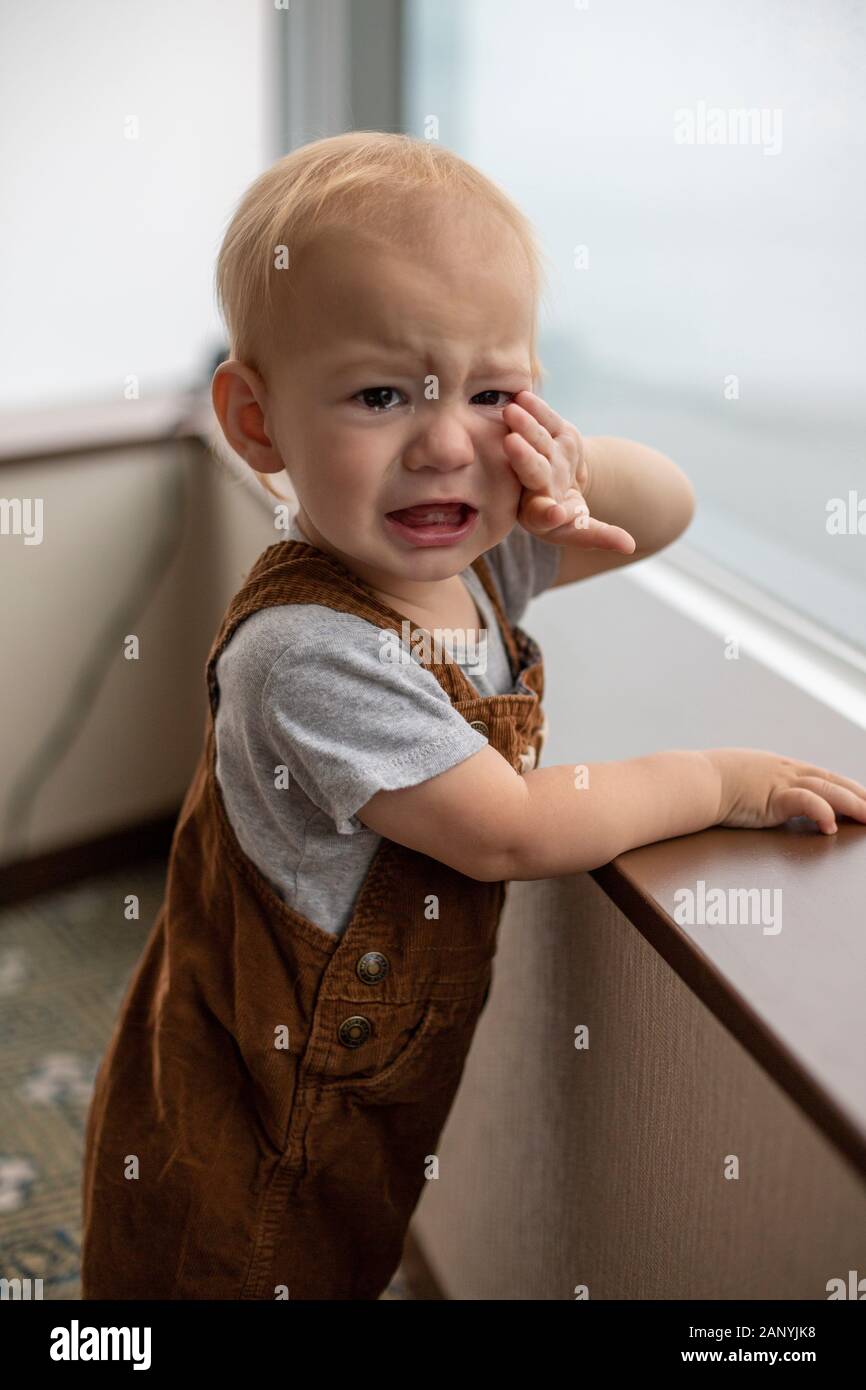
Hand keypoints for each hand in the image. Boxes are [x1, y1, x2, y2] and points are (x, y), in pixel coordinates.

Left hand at [502, 389, 635, 551]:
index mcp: (539, 515)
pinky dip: (534, 408)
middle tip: (512, 444)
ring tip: (514, 411)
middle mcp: (532, 485)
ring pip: (532, 442)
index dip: (548, 515)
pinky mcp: (545, 436)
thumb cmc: (569, 515)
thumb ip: (603, 536)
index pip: (543, 516)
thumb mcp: (584, 529)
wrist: (562, 485)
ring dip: (524, 425)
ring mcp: (537, 458)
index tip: (554, 514)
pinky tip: (524, 395)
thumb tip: (629, 547)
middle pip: (531, 472)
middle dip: (523, 458)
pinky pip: (539, 421)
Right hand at [705, 747, 865, 833]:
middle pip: (834, 781)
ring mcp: (781, 782)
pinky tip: (830, 826)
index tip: (865, 799)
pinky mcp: (773, 796)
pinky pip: (805, 802)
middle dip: (861, 796)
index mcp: (781, 767)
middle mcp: (787, 771)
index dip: (848, 788)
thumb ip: (759, 789)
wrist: (694, 781)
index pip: (824, 777)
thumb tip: (762, 802)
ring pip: (828, 790)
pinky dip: (821, 812)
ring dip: (854, 804)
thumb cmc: (710, 784)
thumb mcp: (742, 781)